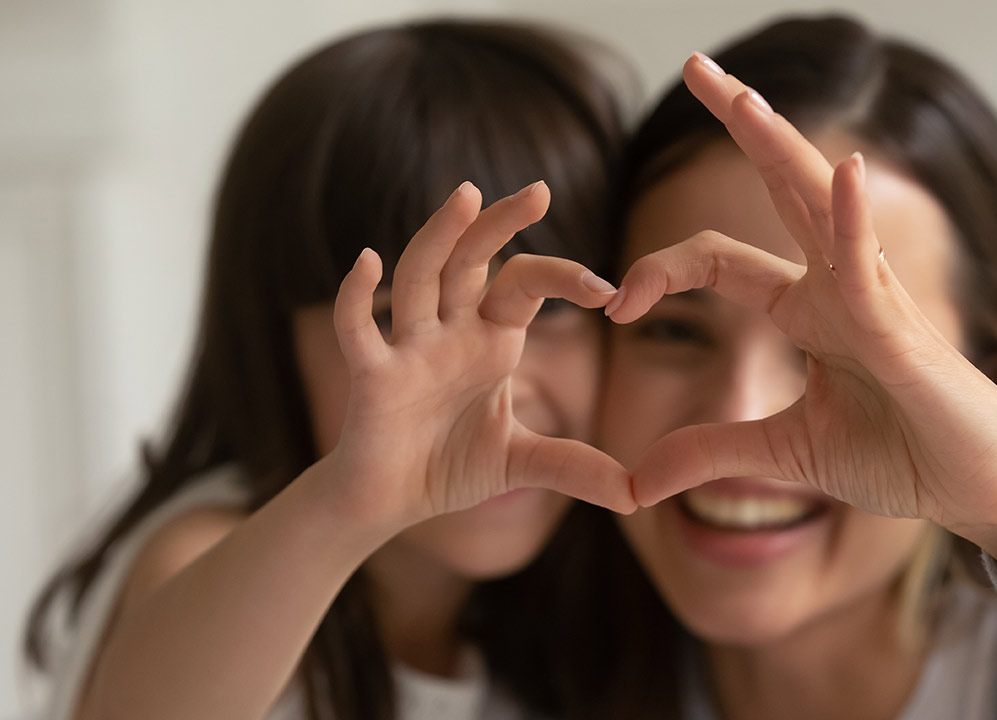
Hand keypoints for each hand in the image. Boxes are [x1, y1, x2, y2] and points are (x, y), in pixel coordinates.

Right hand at [326, 181, 634, 535]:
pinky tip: (367, 260)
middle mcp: (450, 331)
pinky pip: (357, 328)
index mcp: (490, 340)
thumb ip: (574, 467)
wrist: (389, 504)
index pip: (525, 285)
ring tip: (467, 195)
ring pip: (421, 277)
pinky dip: (357, 296)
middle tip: (539, 190)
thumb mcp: (522, 464)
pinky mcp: (372, 376)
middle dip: (500, 225)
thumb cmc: (448, 467)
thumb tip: (637, 495)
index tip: (608, 290)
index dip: (564, 278)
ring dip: (440, 236)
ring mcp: (408, 348)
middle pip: (472, 260)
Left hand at [609, 55, 996, 570]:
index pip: (719, 259)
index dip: (658, 270)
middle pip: (779, 188)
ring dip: (782, 148)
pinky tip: (846, 172)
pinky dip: (856, 223)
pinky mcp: (904, 334)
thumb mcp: (784, 453)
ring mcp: (873, 301)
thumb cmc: (901, 458)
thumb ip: (711, 451)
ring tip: (740, 97)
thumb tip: (636, 482)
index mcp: (809, 311)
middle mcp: (838, 288)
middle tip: (693, 64)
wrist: (977, 494)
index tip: (614, 305)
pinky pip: (870, 271)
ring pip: (822, 206)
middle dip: (739, 126)